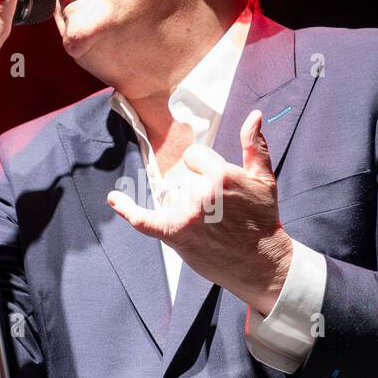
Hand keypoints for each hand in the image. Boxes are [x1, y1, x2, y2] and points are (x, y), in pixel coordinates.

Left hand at [106, 110, 293, 315]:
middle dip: (195, 190)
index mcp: (220, 173)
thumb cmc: (263, 219)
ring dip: (183, 206)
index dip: (203, 169)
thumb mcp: (263, 179)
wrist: (262, 263)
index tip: (217, 188)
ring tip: (208, 226)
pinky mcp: (176, 233)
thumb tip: (254, 115)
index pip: (192, 156)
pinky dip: (126, 209)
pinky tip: (114, 198)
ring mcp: (187, 213)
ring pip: (170, 196)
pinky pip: (143, 219)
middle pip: (180, 177)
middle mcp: (202, 191)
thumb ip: (255, 145)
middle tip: (218, 213)